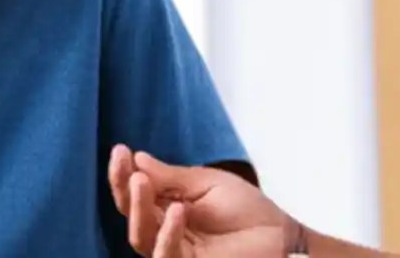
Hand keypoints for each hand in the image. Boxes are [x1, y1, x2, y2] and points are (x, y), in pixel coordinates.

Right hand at [109, 145, 298, 257]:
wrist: (280, 236)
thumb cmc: (247, 210)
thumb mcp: (207, 184)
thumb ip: (172, 177)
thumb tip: (137, 159)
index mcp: (167, 208)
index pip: (136, 194)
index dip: (123, 175)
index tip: (119, 151)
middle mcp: (165, 231)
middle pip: (133, 215)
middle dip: (125, 191)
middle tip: (130, 170)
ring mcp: (175, 251)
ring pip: (142, 236)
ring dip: (139, 209)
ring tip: (141, 182)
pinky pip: (167, 255)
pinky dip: (169, 233)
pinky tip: (177, 210)